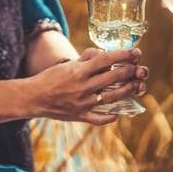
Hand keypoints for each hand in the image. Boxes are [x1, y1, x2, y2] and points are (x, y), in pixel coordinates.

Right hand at [26, 47, 147, 125]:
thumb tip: (102, 53)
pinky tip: (119, 111)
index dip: (123, 55)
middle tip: (139, 68)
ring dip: (128, 91)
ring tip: (137, 86)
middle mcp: (83, 87)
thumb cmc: (50, 78)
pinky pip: (100, 119)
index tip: (135, 52)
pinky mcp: (80, 116)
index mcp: (79, 71)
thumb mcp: (67, 64)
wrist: (33, 97)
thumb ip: (86, 59)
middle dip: (130, 71)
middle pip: (113, 78)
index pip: (106, 60)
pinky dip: (111, 116)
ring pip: (113, 98)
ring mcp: (83, 103)